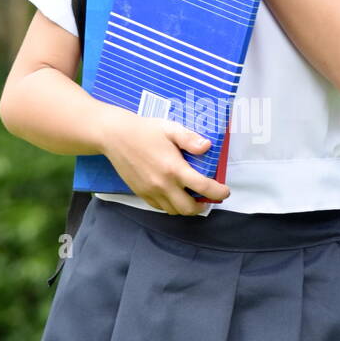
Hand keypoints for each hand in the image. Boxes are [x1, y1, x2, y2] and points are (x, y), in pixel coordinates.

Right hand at [102, 111, 230, 214]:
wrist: (115, 137)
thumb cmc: (145, 130)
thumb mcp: (170, 128)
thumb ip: (190, 139)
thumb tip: (207, 147)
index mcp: (174, 168)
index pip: (203, 188)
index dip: (219, 193)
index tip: (224, 192)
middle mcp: (163, 184)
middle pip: (189, 208)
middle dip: (203, 206)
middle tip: (208, 198)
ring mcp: (151, 191)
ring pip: (174, 211)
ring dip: (186, 208)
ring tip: (191, 197)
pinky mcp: (141, 193)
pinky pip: (160, 208)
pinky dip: (171, 206)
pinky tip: (174, 195)